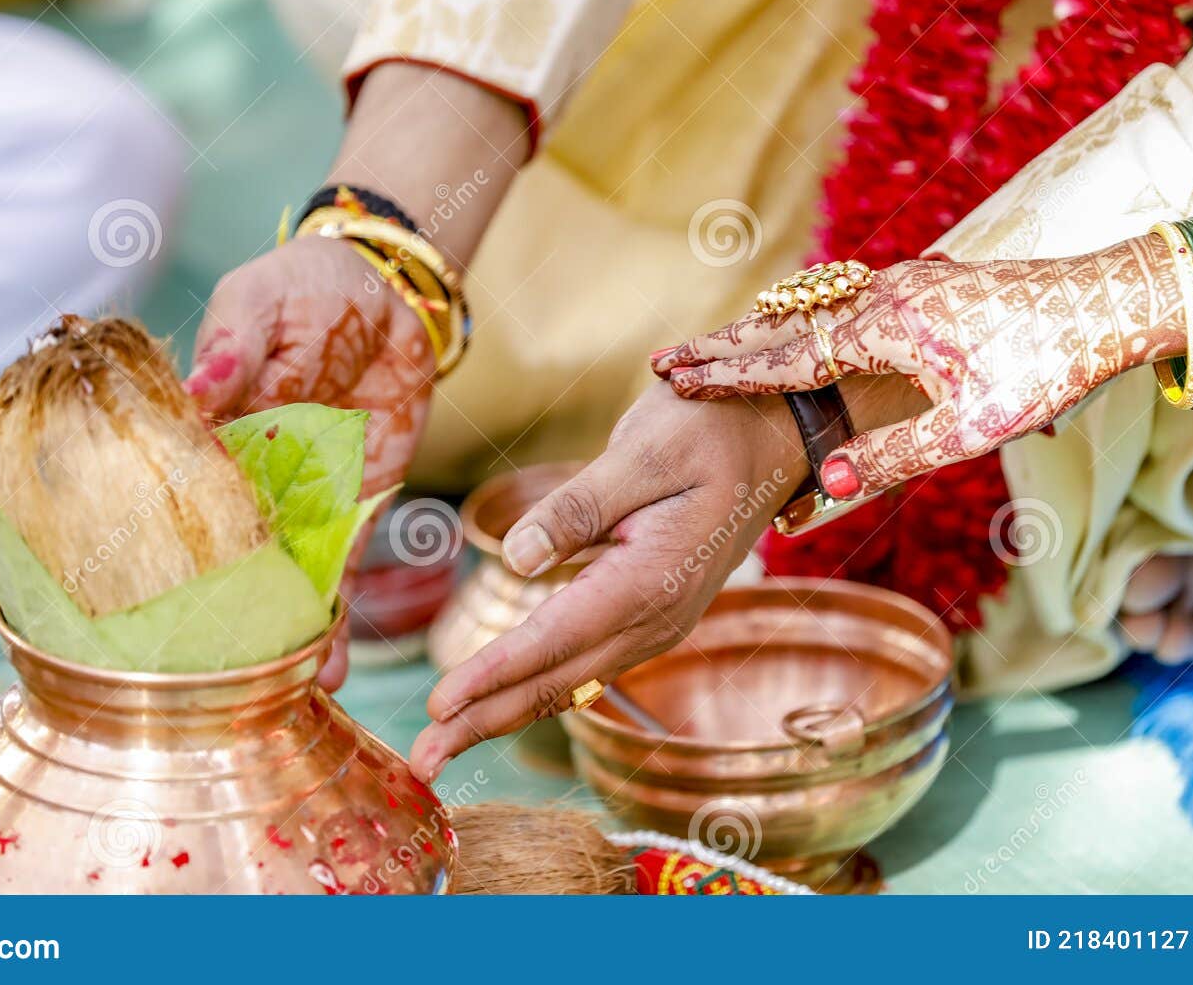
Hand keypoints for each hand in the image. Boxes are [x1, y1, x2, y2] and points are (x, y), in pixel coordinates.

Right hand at [187, 235, 433, 688]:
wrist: (388, 293)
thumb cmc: (306, 287)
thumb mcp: (262, 301)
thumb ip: (236, 346)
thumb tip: (197, 389)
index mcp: (204, 426)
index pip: (169, 491)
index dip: (152, 545)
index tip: (134, 607)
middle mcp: (242, 474)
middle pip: (220, 551)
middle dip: (211, 615)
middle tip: (202, 684)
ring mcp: (297, 495)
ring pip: (277, 574)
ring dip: (276, 633)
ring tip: (269, 700)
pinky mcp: (352, 503)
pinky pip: (340, 565)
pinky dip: (335, 614)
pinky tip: (326, 670)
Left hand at [408, 382, 808, 780]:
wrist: (770, 435)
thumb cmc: (707, 430)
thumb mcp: (643, 451)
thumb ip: (578, 507)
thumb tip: (516, 558)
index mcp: (653, 579)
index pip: (557, 637)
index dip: (494, 673)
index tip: (439, 705)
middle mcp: (656, 617)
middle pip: (556, 680)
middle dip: (484, 720)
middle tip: (421, 762)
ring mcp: (656, 624)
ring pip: (568, 682)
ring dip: (503, 714)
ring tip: (442, 747)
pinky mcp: (648, 616)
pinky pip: (584, 665)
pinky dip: (535, 689)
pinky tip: (497, 706)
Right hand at [655, 236, 1185, 501]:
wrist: (1112, 301)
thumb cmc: (1049, 366)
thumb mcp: (975, 427)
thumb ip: (896, 456)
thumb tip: (826, 484)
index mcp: (889, 327)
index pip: (790, 358)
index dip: (729, 374)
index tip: (674, 380)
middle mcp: (887, 294)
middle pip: (786, 323)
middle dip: (725, 345)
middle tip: (666, 362)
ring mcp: (906, 283)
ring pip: (813, 307)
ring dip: (761, 330)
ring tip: (714, 351)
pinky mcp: (926, 284)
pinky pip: (844, 300)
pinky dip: (803, 319)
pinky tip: (798, 329)